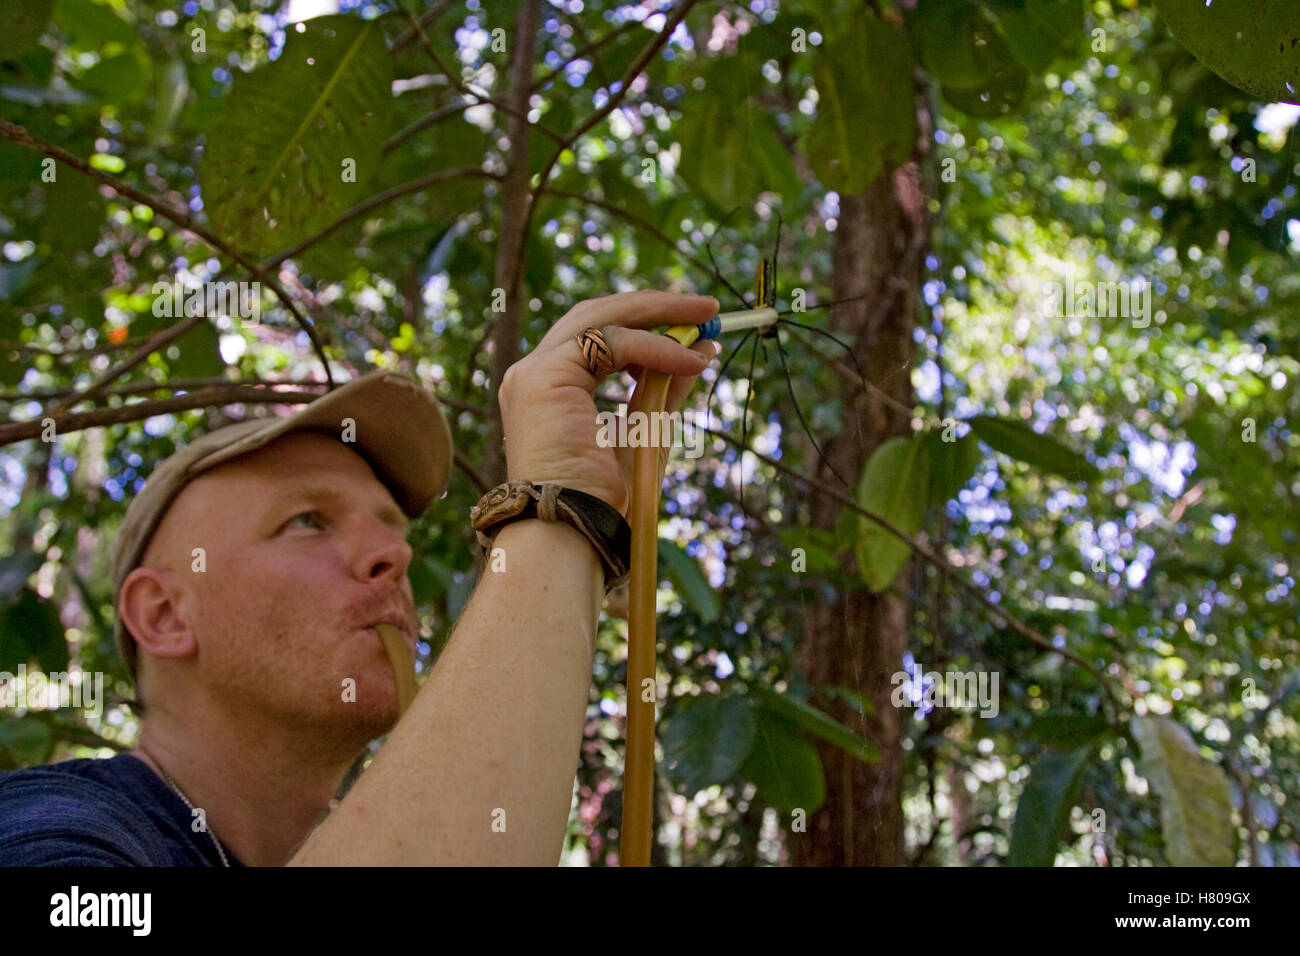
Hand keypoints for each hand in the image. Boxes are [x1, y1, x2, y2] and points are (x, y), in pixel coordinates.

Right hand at [497, 290, 721, 515]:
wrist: (577, 531)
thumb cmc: (605, 497)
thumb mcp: (647, 431)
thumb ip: (665, 388)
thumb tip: (701, 349)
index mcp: (551, 388)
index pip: (598, 336)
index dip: (647, 324)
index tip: (695, 328)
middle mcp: (534, 374)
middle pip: (596, 315)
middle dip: (655, 307)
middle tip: (707, 308)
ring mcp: (534, 373)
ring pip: (601, 319)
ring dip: (659, 315)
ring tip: (706, 320)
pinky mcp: (544, 377)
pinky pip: (610, 342)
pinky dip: (655, 347)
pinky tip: (689, 360)